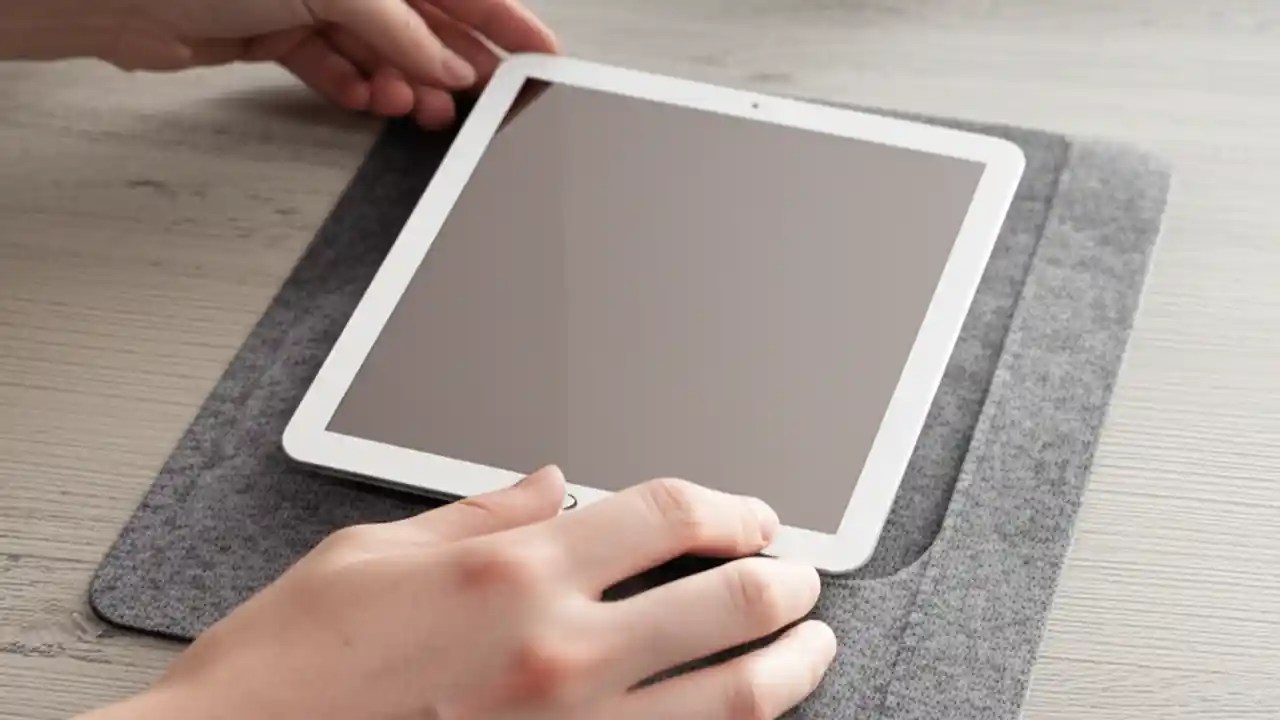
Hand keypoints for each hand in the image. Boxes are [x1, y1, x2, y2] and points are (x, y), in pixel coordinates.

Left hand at [1, 0, 557, 127]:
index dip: (503, 19)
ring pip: (384, 52)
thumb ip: (400, 29)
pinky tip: (366, 101)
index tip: (539, 54)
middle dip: (453, 62)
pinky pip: (337, 67)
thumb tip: (448, 62)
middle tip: (482, 100)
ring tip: (413, 109)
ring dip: (403, 85)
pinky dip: (353, 89)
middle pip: (423, 20)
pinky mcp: (280, 33)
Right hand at [82, 467, 835, 719]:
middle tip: (800, 576)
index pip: (666, 514)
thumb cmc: (291, 664)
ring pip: (729, 698)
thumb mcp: (376, 552)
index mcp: (513, 570)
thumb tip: (552, 485)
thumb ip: (482, 512)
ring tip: (809, 648)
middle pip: (723, 601)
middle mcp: (557, 650)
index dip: (728, 505)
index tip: (749, 515)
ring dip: (787, 666)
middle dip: (782, 582)